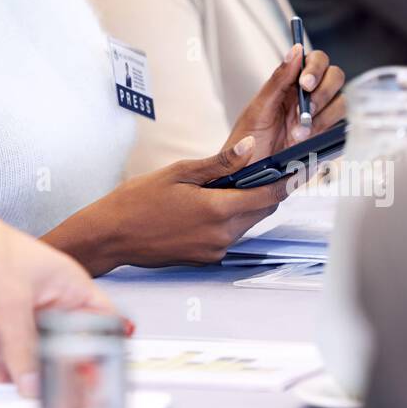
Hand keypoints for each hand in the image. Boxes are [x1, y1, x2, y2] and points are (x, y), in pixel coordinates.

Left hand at [0, 188, 118, 395]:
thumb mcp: (11, 306)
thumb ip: (23, 349)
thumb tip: (32, 381)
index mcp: (67, 282)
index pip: (102, 317)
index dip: (102, 345)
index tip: (93, 372)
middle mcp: (50, 294)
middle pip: (66, 338)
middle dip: (60, 363)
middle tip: (56, 385)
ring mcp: (24, 304)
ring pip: (36, 345)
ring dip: (29, 367)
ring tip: (26, 386)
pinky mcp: (0, 312)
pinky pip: (10, 345)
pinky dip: (6, 362)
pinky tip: (3, 376)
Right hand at [44, 134, 290, 274]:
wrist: (112, 235)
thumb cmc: (137, 200)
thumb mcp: (179, 172)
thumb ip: (219, 163)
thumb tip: (250, 148)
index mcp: (217, 210)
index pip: (266, 196)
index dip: (283, 182)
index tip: (295, 170)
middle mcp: (221, 235)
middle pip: (259, 212)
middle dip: (265, 192)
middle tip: (264, 171)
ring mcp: (213, 250)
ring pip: (245, 225)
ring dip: (245, 206)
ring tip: (231, 186)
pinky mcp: (205, 259)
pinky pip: (228, 236)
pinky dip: (228, 220)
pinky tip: (209, 206)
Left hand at [223, 44, 345, 156]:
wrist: (248, 177)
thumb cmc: (247, 141)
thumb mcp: (258, 109)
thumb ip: (278, 80)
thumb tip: (296, 50)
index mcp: (289, 84)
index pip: (315, 61)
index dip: (315, 68)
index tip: (305, 84)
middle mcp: (308, 97)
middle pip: (335, 77)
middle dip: (323, 93)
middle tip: (305, 112)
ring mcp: (319, 117)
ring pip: (342, 102)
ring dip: (324, 117)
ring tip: (299, 134)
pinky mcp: (326, 138)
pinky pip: (343, 127)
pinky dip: (331, 131)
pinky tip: (312, 139)